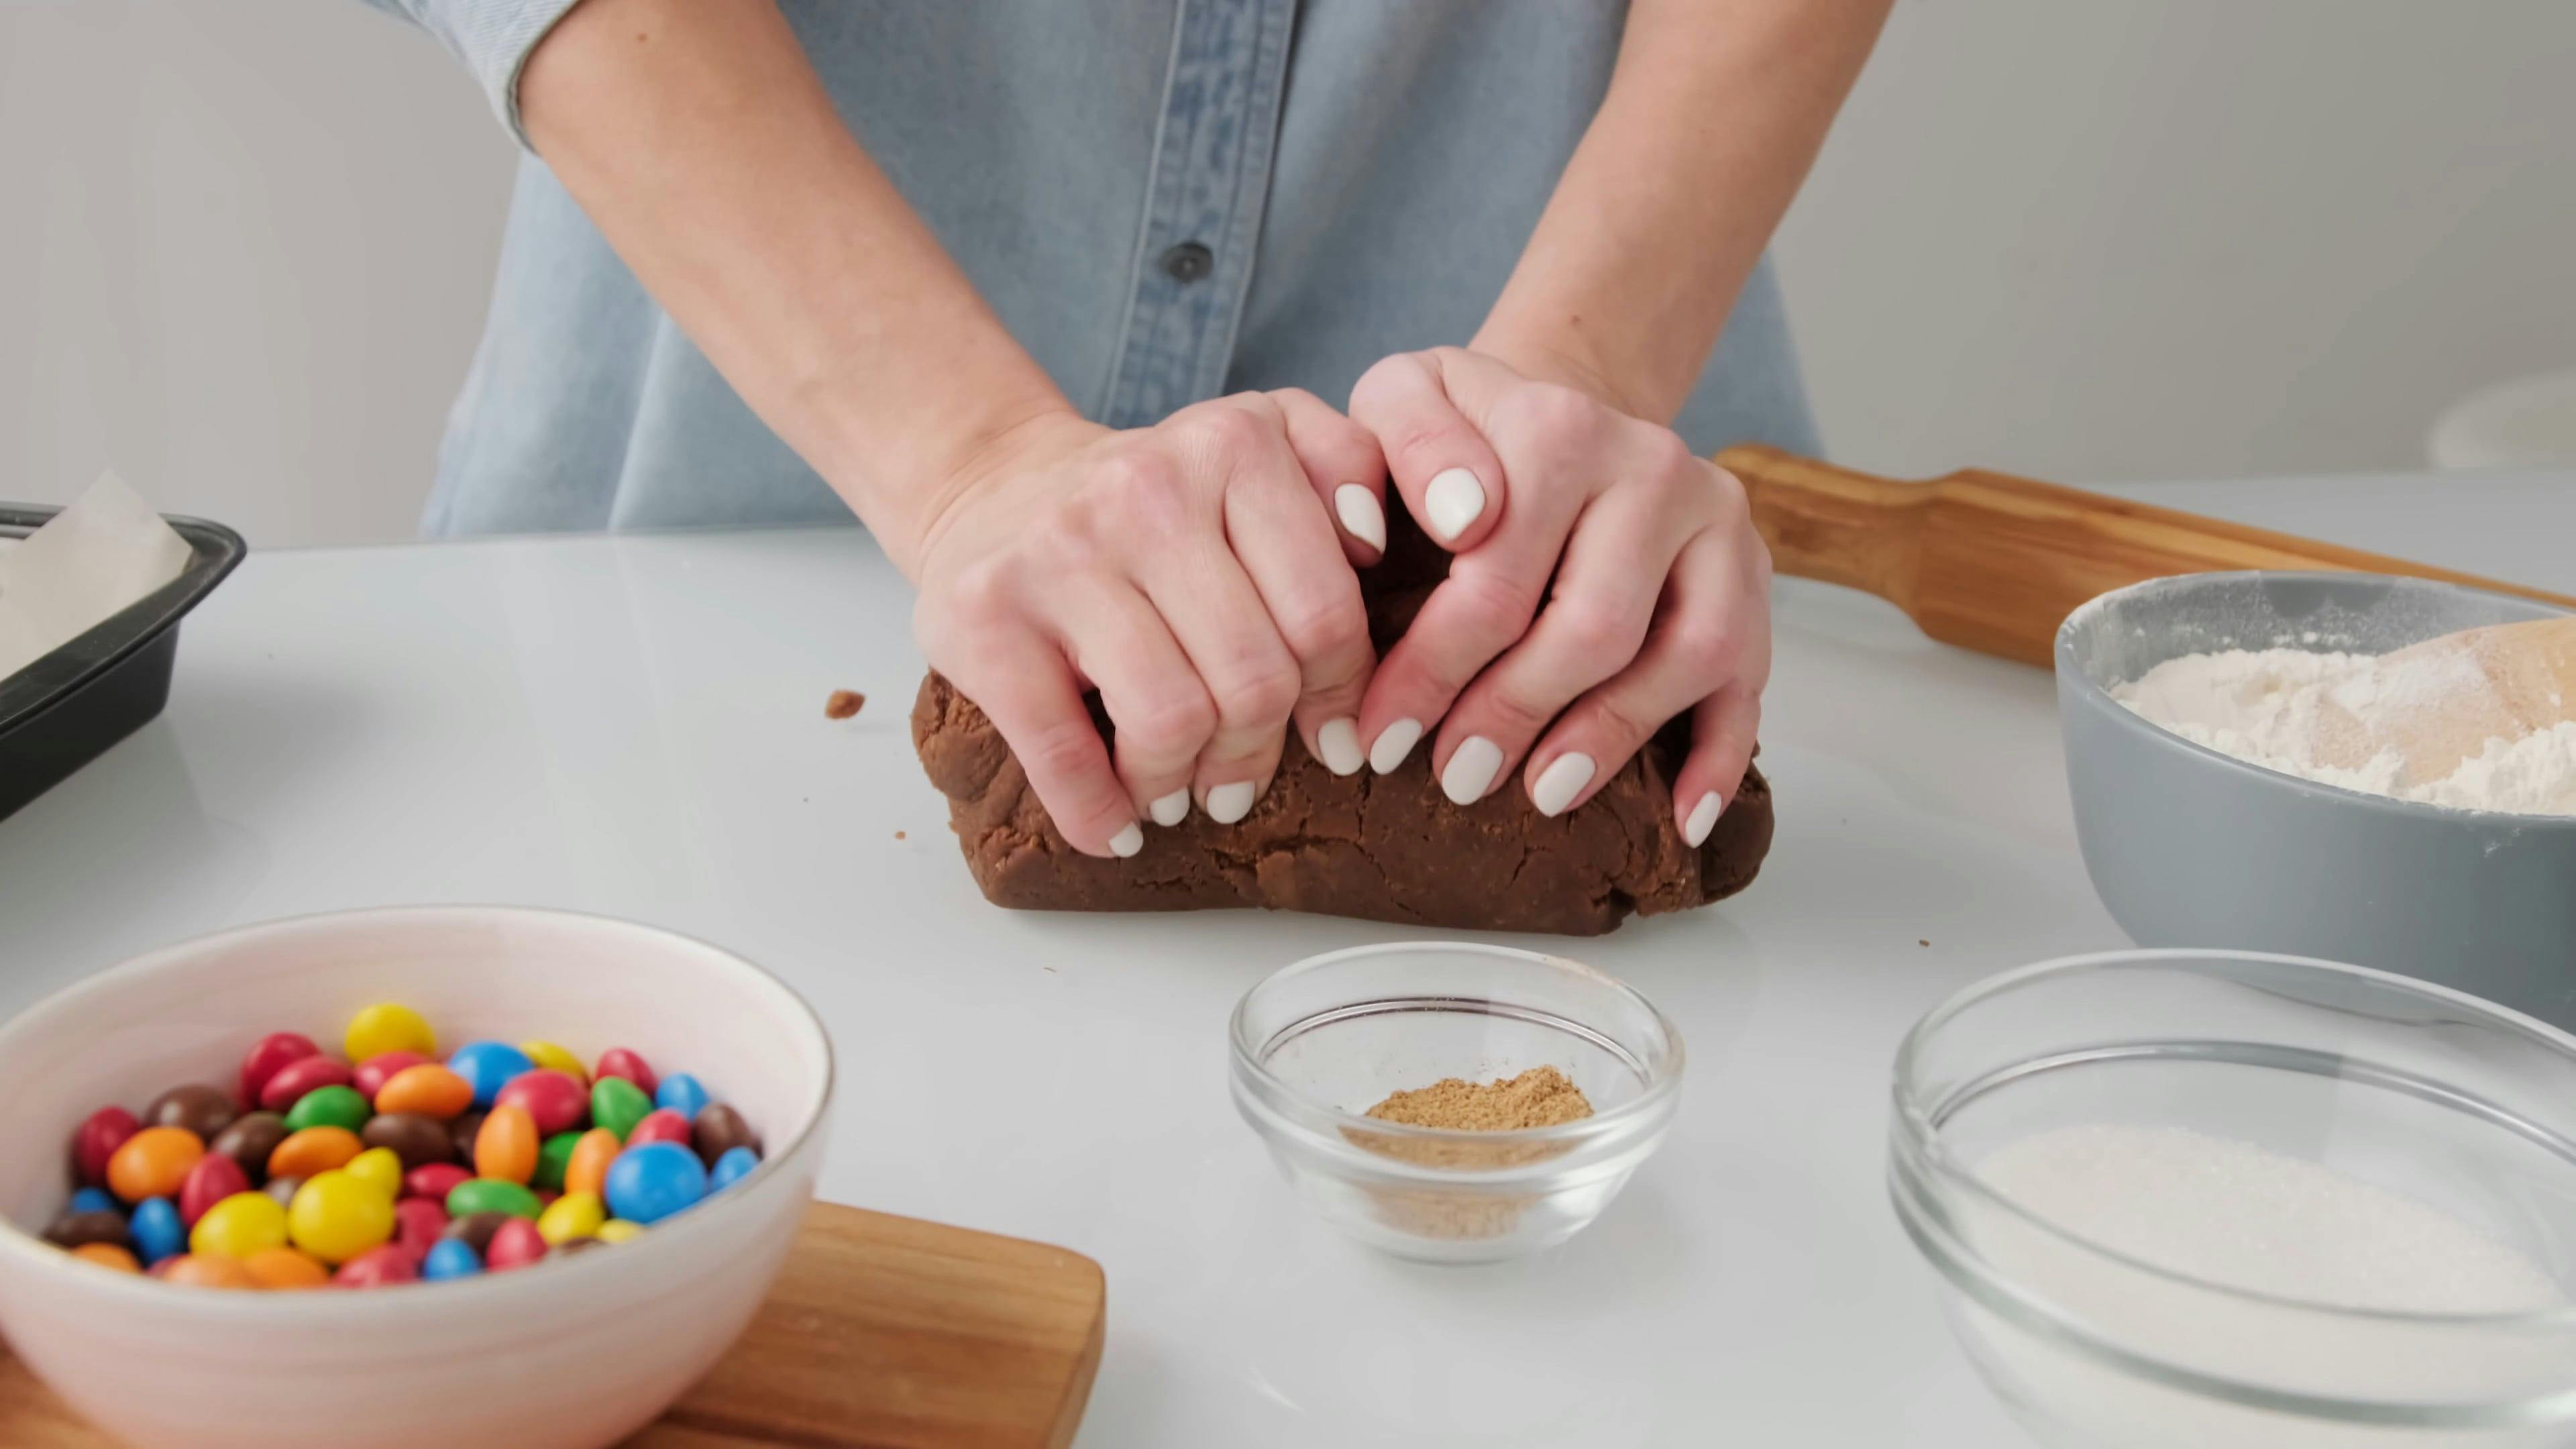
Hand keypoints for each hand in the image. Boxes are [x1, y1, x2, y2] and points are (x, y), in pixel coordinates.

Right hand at [910, 395, 1388, 855]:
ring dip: (1181, 784)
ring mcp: (1060, 551)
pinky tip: (1114, 827)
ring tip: (1177, 790)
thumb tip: (1374, 553)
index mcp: (1234, 443)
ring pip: (1171, 720)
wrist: (993, 483)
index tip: (1327, 731)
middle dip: (1257, 750)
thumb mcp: (1261, 439)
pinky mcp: (984, 616)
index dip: (1336, 696)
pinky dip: (1097, 813)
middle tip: (1241, 773)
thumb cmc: (1152, 497)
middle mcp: (1147, 487)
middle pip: (1254, 679)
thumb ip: (1346, 466)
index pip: (1324, 614)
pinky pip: (1063, 753)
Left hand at [1345, 347, 1769, 845]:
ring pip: (1684, 655)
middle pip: (1594, 622)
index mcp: (1560, 425)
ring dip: (1610, 738)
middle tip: (1453, 778)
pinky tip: (1677, 821)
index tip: (1383, 737)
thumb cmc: (1463, 436)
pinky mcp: (1754, 575)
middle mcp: (1653, 467)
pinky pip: (1750, 679)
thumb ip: (1405, 441)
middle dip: (1514, 713)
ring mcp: (1715, 524)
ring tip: (1542, 794)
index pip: (1497, 570)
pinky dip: (1718, 759)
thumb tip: (1460, 520)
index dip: (1433, 666)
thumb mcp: (1403, 398)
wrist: (1557, 417)